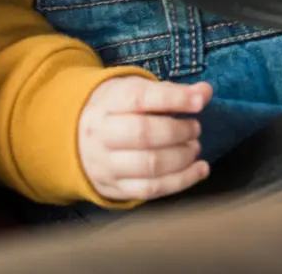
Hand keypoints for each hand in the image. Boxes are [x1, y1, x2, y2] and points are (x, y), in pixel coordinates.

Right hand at [78, 76, 213, 202]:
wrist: (78, 140)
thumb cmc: (120, 112)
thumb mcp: (139, 91)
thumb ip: (172, 92)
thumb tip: (204, 92)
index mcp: (108, 103)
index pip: (139, 98)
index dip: (174, 99)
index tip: (199, 102)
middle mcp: (101, 134)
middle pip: (143, 134)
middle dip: (178, 132)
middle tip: (195, 128)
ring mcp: (105, 164)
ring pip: (148, 165)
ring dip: (181, 157)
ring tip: (194, 147)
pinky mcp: (114, 188)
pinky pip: (150, 189)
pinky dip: (181, 181)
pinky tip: (199, 170)